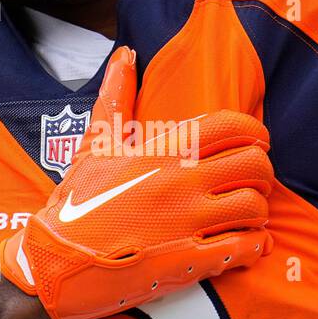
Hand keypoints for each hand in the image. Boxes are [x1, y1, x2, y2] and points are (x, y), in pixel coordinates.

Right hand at [1, 46, 273, 318]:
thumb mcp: (93, 147)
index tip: (257, 143)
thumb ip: (116, 98)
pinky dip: (256, 247)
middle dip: (263, 173)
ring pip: (254, 207)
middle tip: (255, 182)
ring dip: (260, 211)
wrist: (54, 264)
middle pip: (253, 164)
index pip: (230, 126)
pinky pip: (244, 249)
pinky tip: (249, 245)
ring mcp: (186, 224)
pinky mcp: (188, 262)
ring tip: (250, 216)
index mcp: (161, 152)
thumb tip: (126, 54)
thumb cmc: (75, 204)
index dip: (255, 132)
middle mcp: (179, 183)